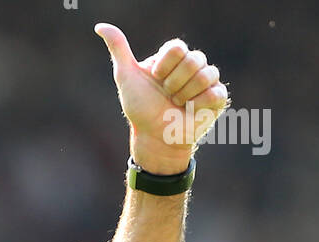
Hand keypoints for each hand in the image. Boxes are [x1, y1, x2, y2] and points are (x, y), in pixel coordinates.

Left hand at [95, 24, 228, 172]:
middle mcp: (192, 64)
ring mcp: (207, 80)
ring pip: (205, 75)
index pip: (177, 48)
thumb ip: (118, 48)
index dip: (164, 67)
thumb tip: (100, 27)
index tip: (156, 80)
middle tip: (167, 96)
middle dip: (174, 84)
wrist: (154, 138)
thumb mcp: (126, 76)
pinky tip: (191, 112)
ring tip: (178, 105)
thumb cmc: (141, 109)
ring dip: (186, 95)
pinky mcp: (217, 98)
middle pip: (192, 60)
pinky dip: (200, 105)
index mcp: (174, 57)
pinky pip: (215, 93)